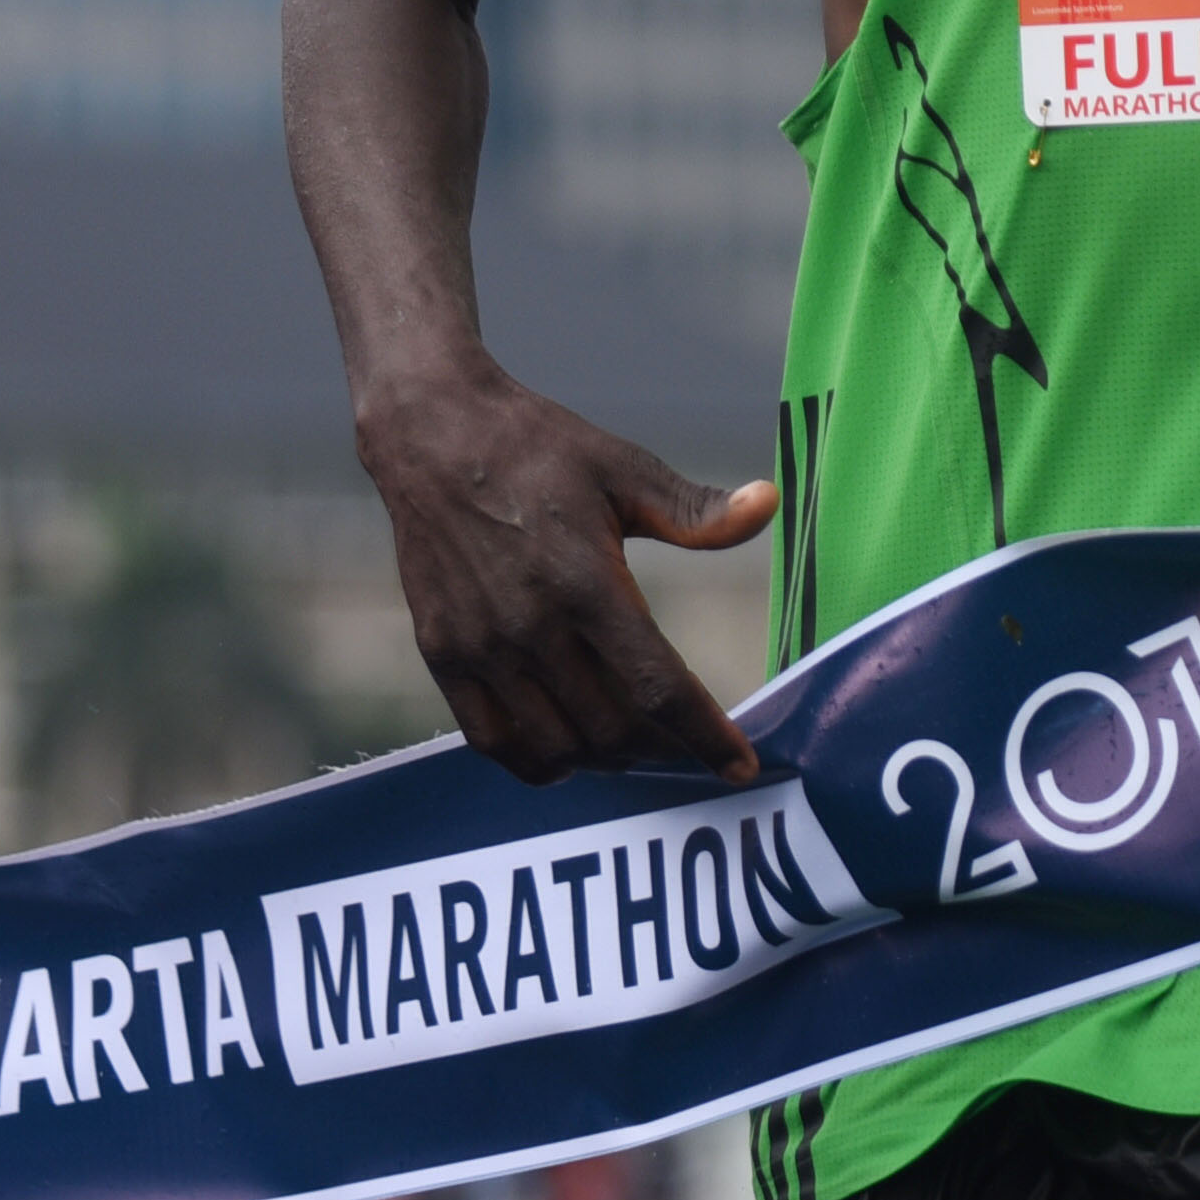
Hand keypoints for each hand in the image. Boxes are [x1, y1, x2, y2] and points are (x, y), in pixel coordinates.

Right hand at [353, 361, 773, 784]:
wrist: (433, 433)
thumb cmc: (536, 447)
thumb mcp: (624, 468)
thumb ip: (695, 509)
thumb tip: (767, 505)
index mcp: (585, 581)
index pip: (659, 687)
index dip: (706, 737)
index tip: (740, 766)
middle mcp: (532, 626)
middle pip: (613, 730)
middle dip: (662, 750)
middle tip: (685, 741)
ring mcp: (482, 647)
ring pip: (557, 746)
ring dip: (606, 760)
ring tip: (633, 744)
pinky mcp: (443, 654)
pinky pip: (493, 741)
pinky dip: (538, 760)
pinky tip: (567, 748)